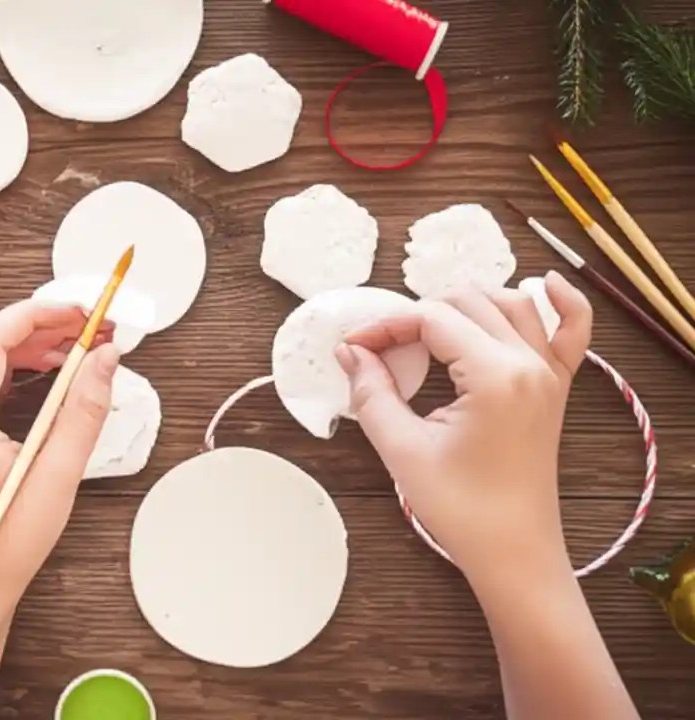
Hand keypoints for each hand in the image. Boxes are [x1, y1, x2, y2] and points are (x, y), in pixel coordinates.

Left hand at [0, 299, 119, 608]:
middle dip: (43, 326)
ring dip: (31, 347)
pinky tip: (51, 374)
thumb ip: (83, 409)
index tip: (84, 311)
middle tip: (94, 327)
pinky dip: (15, 370)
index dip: (42, 313)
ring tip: (81, 347)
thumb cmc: (4, 544)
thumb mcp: (57, 475)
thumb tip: (105, 357)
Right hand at [335, 271, 591, 582]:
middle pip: (465, 302)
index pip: (431, 319)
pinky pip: (572, 329)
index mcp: (494, 376)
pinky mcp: (555, 388)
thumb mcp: (401, 449)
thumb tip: (350, 352)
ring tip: (426, 333)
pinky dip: (564, 301)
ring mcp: (549, 373)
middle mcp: (529, 364)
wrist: (513, 551)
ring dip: (464, 305)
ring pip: (509, 303)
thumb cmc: (461, 509)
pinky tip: (546, 282)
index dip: (385, 326)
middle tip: (381, 352)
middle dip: (416, 316)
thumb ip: (372, 392)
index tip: (353, 348)